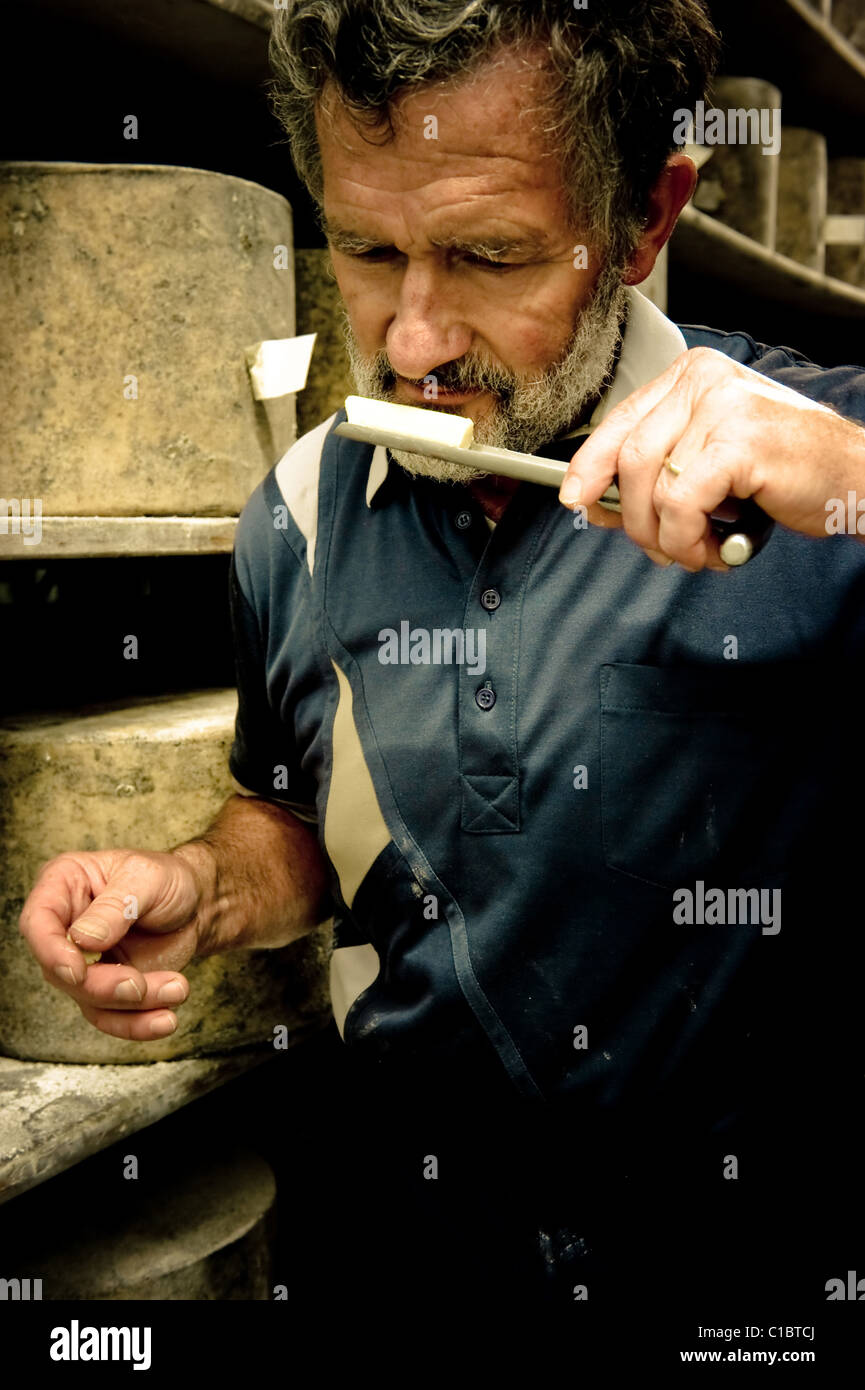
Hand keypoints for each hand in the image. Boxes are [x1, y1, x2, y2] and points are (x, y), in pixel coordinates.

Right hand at [18, 846, 210, 1040]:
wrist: (198, 905)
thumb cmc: (168, 880)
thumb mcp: (147, 877)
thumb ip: (115, 906)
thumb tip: (83, 939)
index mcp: (64, 884)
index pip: (38, 922)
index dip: (51, 951)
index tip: (77, 970)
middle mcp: (65, 926)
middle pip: (61, 970)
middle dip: (102, 986)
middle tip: (139, 984)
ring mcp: (83, 961)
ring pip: (87, 999)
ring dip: (130, 1005)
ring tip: (176, 989)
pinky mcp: (106, 987)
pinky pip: (111, 1016)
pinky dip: (137, 1024)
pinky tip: (164, 1019)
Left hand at [558, 346, 864, 570]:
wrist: (851, 479)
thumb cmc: (782, 472)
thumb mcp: (707, 462)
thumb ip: (655, 471)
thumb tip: (592, 499)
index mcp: (691, 376)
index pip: (619, 421)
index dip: (588, 465)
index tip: (575, 499)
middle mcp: (703, 380)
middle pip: (628, 456)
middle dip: (634, 518)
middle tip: (660, 548)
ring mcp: (722, 406)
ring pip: (650, 484)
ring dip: (664, 536)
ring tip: (693, 551)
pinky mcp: (738, 441)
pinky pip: (680, 504)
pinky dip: (686, 538)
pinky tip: (711, 549)